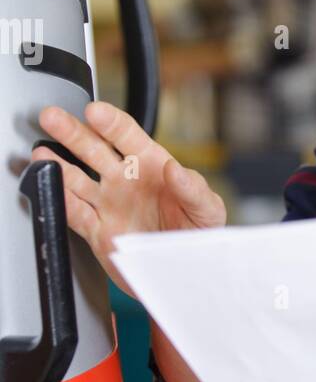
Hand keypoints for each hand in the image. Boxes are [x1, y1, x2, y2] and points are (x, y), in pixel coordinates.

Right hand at [32, 100, 226, 300]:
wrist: (187, 270)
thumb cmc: (199, 232)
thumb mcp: (208, 210)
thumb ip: (193, 188)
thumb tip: (174, 168)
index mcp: (151, 165)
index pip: (127, 136)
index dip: (110, 122)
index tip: (95, 111)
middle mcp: (125, 180)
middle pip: (93, 149)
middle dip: (72, 132)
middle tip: (52, 116)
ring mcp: (109, 204)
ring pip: (76, 178)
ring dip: (58, 165)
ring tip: (41, 152)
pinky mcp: (98, 231)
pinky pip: (74, 214)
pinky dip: (61, 202)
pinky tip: (49, 188)